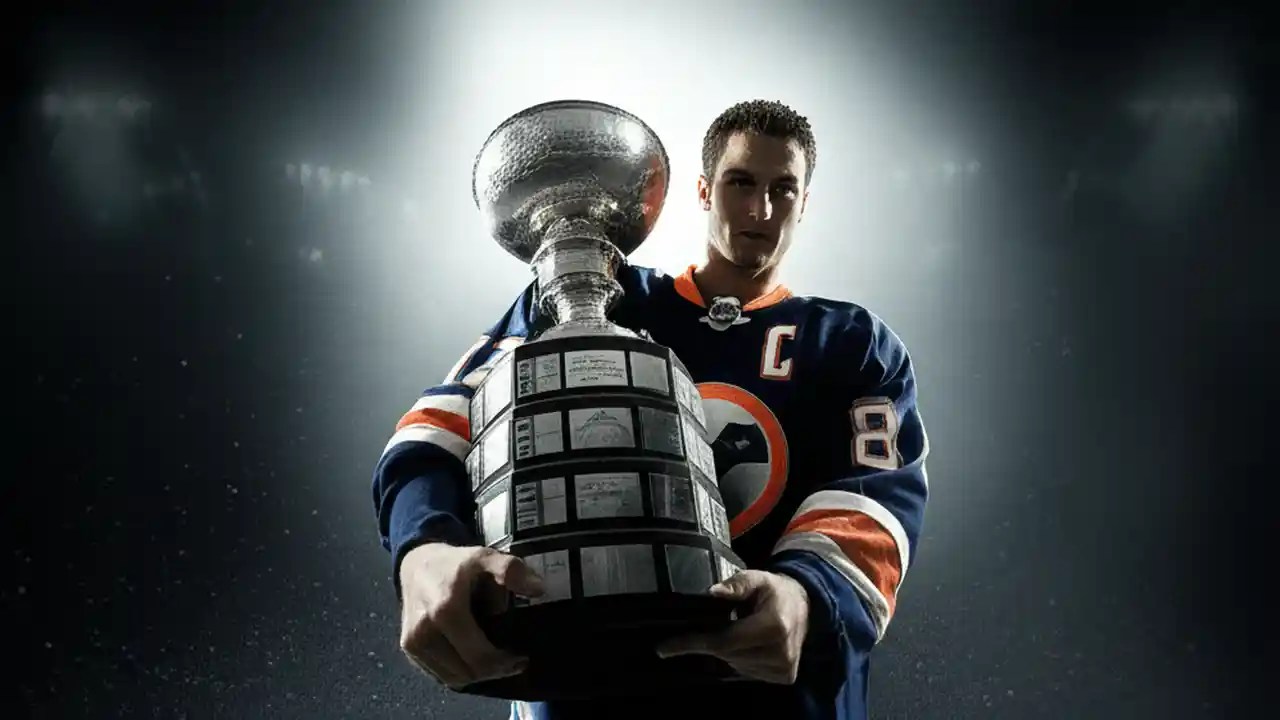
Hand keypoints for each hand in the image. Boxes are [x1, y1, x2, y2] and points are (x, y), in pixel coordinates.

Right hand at [398, 543, 543, 688]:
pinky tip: (474, 657)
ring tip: (495, 660)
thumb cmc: (455, 563)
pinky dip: (460, 671)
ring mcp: (412, 644)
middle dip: (495, 671)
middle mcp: (424, 632)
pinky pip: (440, 673)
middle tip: (513, 661)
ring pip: (454, 678)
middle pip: (468, 673)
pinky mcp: (408, 650)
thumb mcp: (484, 556)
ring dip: (477, 674)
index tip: (521, 658)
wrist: (416, 564)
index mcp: (445, 610)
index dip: (505, 664)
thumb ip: (510, 569)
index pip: (480, 657)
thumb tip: (538, 589)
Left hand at [656, 570, 809, 684]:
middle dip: (712, 641)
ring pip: (735, 665)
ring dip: (727, 650)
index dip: (693, 643)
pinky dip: (740, 659)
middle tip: (711, 626)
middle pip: (726, 654)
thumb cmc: (775, 591)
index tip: (664, 648)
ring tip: (736, 630)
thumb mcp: (757, 577)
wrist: (805, 607)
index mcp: (774, 626)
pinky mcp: (784, 677)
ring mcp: (784, 668)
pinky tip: (747, 644)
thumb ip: (736, 584)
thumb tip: (712, 592)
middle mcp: (781, 652)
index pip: (724, 641)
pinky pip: (747, 672)